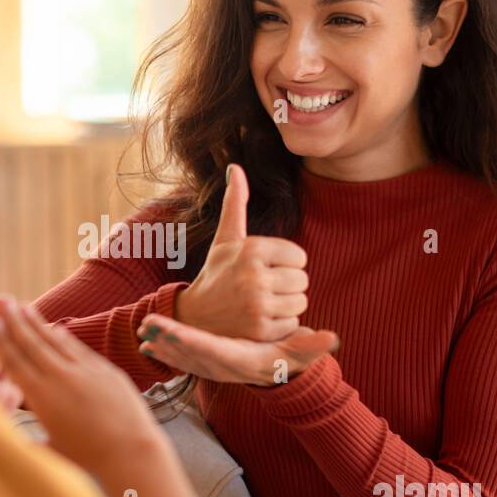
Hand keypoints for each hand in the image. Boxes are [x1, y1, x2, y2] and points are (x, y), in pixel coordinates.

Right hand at [0, 295, 170, 467]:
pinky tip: (54, 327)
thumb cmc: (89, 457)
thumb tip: (11, 448)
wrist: (131, 450)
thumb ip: (31, 444)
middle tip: (1, 301)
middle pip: (32, 344)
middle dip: (14, 320)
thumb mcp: (53, 450)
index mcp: (42, 398)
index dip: (3, 341)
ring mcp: (84, 371)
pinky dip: (63, 337)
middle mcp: (60, 378)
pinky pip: (77, 348)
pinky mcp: (103, 369)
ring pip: (55, 341)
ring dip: (37, 322)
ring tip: (23, 306)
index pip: (16, 363)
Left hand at [137, 312, 338, 385]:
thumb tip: (330, 337)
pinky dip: (163, 353)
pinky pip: (180, 360)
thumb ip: (313, 345)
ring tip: (142, 330)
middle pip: (192, 355)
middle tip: (147, 326)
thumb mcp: (300, 351)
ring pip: (182, 358)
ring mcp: (211, 368)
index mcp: (242, 360)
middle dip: (169, 342)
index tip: (173, 333)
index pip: (215, 350)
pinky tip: (144, 342)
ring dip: (162, 346)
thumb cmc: (287, 359)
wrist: (276, 375)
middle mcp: (223, 367)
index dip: (193, 343)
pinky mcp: (204, 365)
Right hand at [174, 164, 309, 341]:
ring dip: (286, 306)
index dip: (286, 265)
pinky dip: (280, 325)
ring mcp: (257, 304)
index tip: (264, 270)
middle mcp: (254, 275)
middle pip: (303, 280)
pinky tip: (259, 321)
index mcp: (251, 249)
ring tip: (261, 304)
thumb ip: (235, 203)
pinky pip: (292, 324)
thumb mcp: (226, 238)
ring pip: (300, 303)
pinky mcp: (260, 329)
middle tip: (262, 289)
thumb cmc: (216, 273)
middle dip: (287, 287)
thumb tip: (236, 167)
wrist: (194, 318)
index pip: (299, 257)